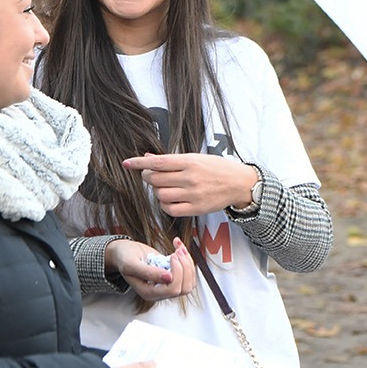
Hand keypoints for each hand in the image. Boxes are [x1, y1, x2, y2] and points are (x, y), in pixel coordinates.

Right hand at [106, 237, 195, 301]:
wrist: (125, 253)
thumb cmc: (124, 258)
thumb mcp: (131, 264)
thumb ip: (148, 273)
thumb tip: (168, 278)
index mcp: (148, 293)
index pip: (173, 289)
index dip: (177, 273)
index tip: (172, 256)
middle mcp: (160, 292)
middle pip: (184, 288)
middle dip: (185, 268)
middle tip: (176, 252)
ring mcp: (167, 285)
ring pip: (189, 282)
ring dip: (188, 263)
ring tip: (178, 249)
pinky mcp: (172, 276)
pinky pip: (188, 273)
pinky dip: (187, 258)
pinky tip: (178, 247)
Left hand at [123, 153, 258, 216]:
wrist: (239, 183)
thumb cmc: (216, 168)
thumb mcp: (195, 158)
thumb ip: (172, 160)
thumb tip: (148, 158)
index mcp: (189, 161)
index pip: (158, 162)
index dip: (139, 163)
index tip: (127, 163)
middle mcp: (190, 177)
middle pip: (155, 180)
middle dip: (148, 177)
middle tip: (151, 176)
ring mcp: (193, 194)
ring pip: (161, 195)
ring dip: (156, 192)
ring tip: (163, 188)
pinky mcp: (196, 208)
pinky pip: (170, 209)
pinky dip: (164, 205)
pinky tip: (168, 200)